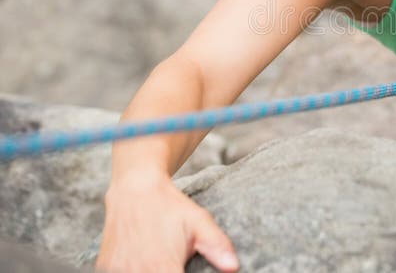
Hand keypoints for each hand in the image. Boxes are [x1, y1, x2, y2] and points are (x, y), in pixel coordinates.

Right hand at [96, 173, 238, 272]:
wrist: (133, 188)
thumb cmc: (169, 206)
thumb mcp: (199, 221)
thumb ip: (217, 246)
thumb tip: (233, 267)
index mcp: (162, 268)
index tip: (185, 269)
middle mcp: (136, 272)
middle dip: (169, 272)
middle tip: (174, 261)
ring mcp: (116, 271)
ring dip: (150, 270)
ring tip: (159, 257)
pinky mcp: (104, 267)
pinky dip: (134, 269)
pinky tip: (142, 258)